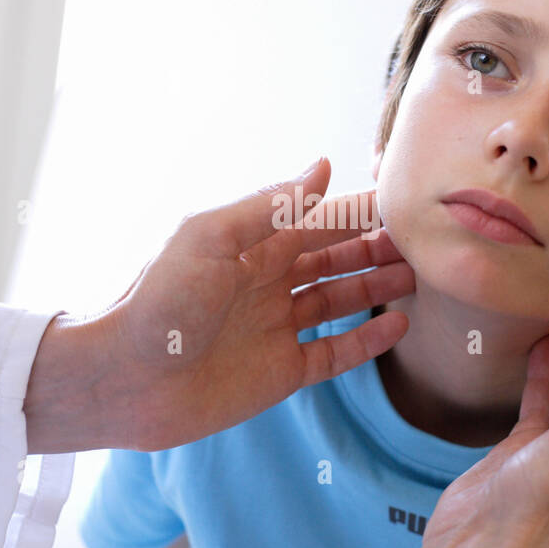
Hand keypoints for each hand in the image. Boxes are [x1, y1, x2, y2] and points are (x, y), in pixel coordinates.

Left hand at [24, 157, 415, 451]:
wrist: (124, 381)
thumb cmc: (157, 302)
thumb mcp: (209, 239)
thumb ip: (269, 207)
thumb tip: (322, 166)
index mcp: (251, 247)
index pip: (317, 221)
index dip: (359, 211)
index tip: (403, 202)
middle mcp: (267, 284)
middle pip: (335, 258)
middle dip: (377, 248)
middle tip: (423, 242)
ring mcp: (276, 329)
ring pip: (340, 301)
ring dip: (377, 287)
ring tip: (419, 277)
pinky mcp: (280, 373)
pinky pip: (334, 353)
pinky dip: (366, 341)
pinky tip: (397, 325)